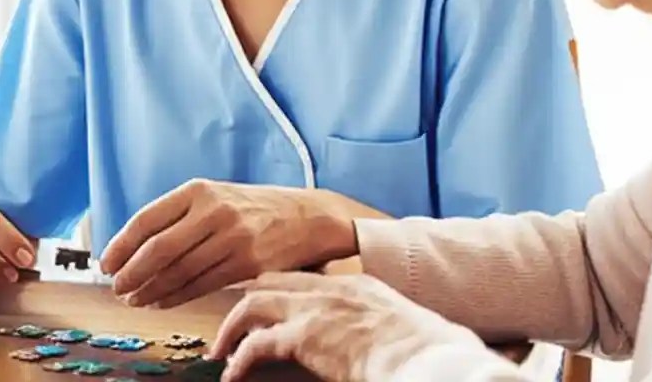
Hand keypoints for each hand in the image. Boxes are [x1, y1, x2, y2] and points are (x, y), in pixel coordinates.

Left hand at [100, 180, 358, 308]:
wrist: (308, 217)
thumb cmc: (255, 209)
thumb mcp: (218, 196)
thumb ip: (181, 215)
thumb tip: (133, 247)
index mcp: (200, 189)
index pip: (148, 218)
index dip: (121, 244)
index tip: (107, 263)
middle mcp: (215, 210)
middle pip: (159, 249)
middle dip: (132, 273)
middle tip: (117, 287)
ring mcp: (233, 237)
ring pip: (179, 271)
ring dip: (151, 290)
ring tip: (136, 298)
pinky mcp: (247, 263)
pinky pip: (201, 285)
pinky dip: (176, 296)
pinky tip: (162, 301)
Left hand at [211, 272, 486, 381]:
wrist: (430, 360)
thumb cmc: (428, 354)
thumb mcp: (403, 331)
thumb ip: (382, 331)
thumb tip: (382, 348)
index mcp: (359, 286)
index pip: (307, 278)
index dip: (282, 290)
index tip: (267, 304)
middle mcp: (333, 289)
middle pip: (273, 281)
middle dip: (249, 300)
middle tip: (233, 324)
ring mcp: (317, 308)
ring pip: (254, 304)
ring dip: (232, 327)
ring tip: (221, 350)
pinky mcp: (304, 335)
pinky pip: (255, 345)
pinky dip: (239, 360)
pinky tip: (233, 375)